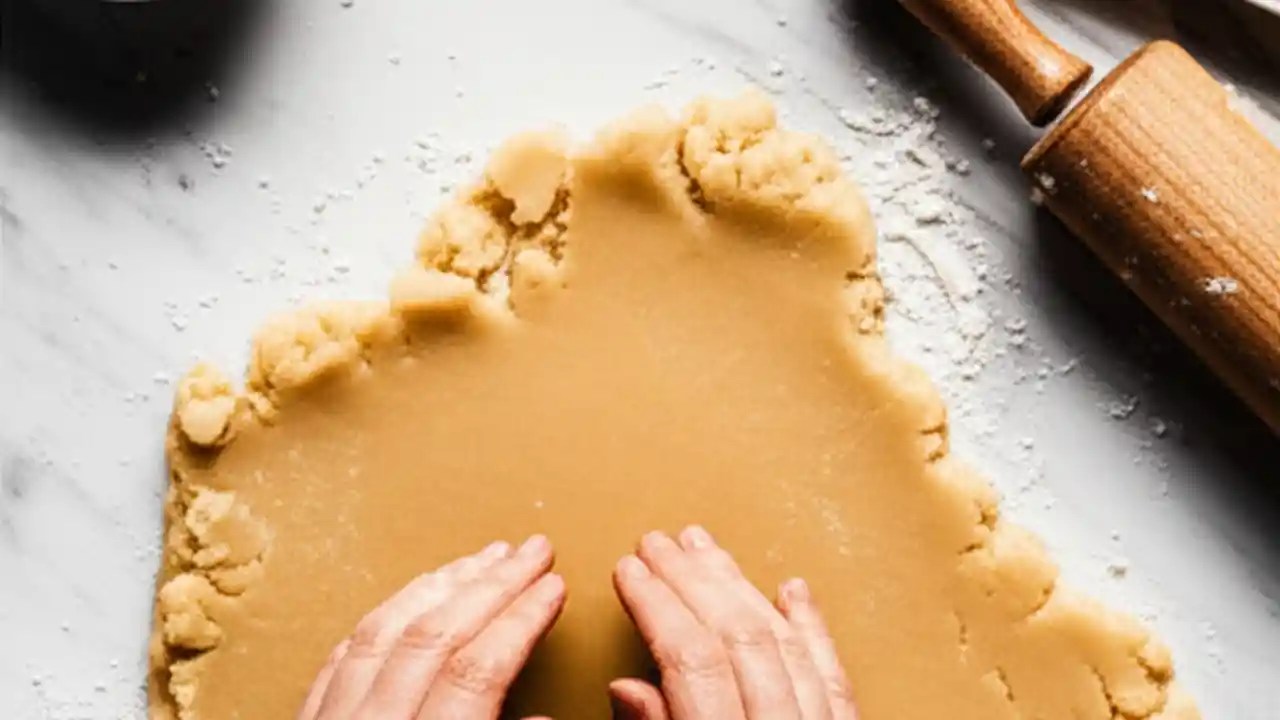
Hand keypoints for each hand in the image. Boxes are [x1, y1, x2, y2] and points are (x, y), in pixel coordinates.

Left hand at [298, 535, 564, 719]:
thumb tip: (540, 715)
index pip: (480, 669)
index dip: (522, 620)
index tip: (554, 585)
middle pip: (435, 637)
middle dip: (492, 586)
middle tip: (532, 550)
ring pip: (382, 633)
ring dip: (439, 587)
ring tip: (480, 559)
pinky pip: (341, 657)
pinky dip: (382, 620)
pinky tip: (409, 599)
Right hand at [610, 526, 856, 719]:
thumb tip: (626, 688)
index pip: (690, 659)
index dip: (655, 606)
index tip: (629, 570)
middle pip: (738, 637)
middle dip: (690, 581)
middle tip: (657, 544)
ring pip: (784, 643)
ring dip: (741, 587)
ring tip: (707, 548)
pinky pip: (833, 674)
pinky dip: (811, 626)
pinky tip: (792, 590)